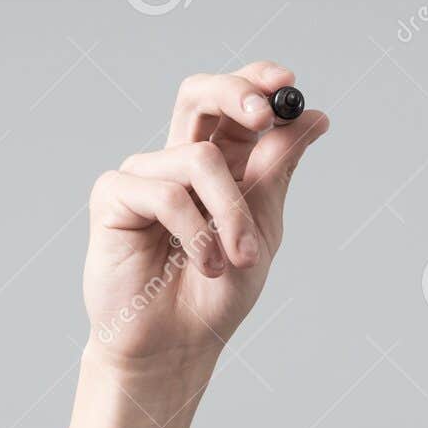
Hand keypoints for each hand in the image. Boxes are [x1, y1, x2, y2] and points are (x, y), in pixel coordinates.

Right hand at [82, 60, 329, 377]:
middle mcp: (177, 162)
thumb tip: (313, 117)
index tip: (288, 84)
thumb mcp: (263, 229)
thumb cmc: (215, 295)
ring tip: (237, 260)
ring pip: (198, 158)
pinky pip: (165, 193)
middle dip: (235, 92)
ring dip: (231, 213)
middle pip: (197, 94)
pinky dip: (196, 232)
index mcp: (218, 163)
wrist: (177, 346)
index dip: (256, 81)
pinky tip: (204, 264)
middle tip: (264, 115)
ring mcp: (143, 176)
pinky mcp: (113, 198)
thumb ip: (278, 172)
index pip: (232, 103)